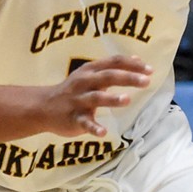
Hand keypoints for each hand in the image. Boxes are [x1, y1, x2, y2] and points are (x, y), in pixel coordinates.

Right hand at [36, 55, 151, 137]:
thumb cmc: (73, 90)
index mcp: (90, 71)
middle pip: (107, 77)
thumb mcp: (90, 74)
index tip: (150, 70)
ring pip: (96, 98)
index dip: (132, 65)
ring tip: (127, 99)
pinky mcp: (73, 118)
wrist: (43, 107)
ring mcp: (78, 101)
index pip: (113, 63)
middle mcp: (84, 83)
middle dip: (127, 78)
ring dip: (111, 99)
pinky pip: (85, 123)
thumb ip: (112, 67)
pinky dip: (94, 128)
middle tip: (146, 82)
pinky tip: (103, 132)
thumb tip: (137, 59)